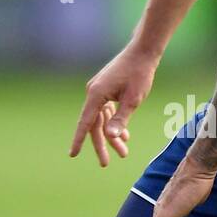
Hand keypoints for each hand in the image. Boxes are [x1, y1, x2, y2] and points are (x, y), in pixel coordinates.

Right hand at [69, 44, 156, 166]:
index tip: (73, 154)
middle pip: (94, 124)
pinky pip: (107, 111)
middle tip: (105, 164)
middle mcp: (94, 93)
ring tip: (123, 153)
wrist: (143, 52)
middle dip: (102, 144)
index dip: (79, 140)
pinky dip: (115, 123)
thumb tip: (109, 137)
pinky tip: (125, 136)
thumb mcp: (133, 100)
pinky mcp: (106, 89)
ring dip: (112, 136)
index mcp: (96, 95)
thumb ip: (120, 119)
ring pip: (103, 119)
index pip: (85, 123)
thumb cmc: (139, 74)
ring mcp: (99, 91)